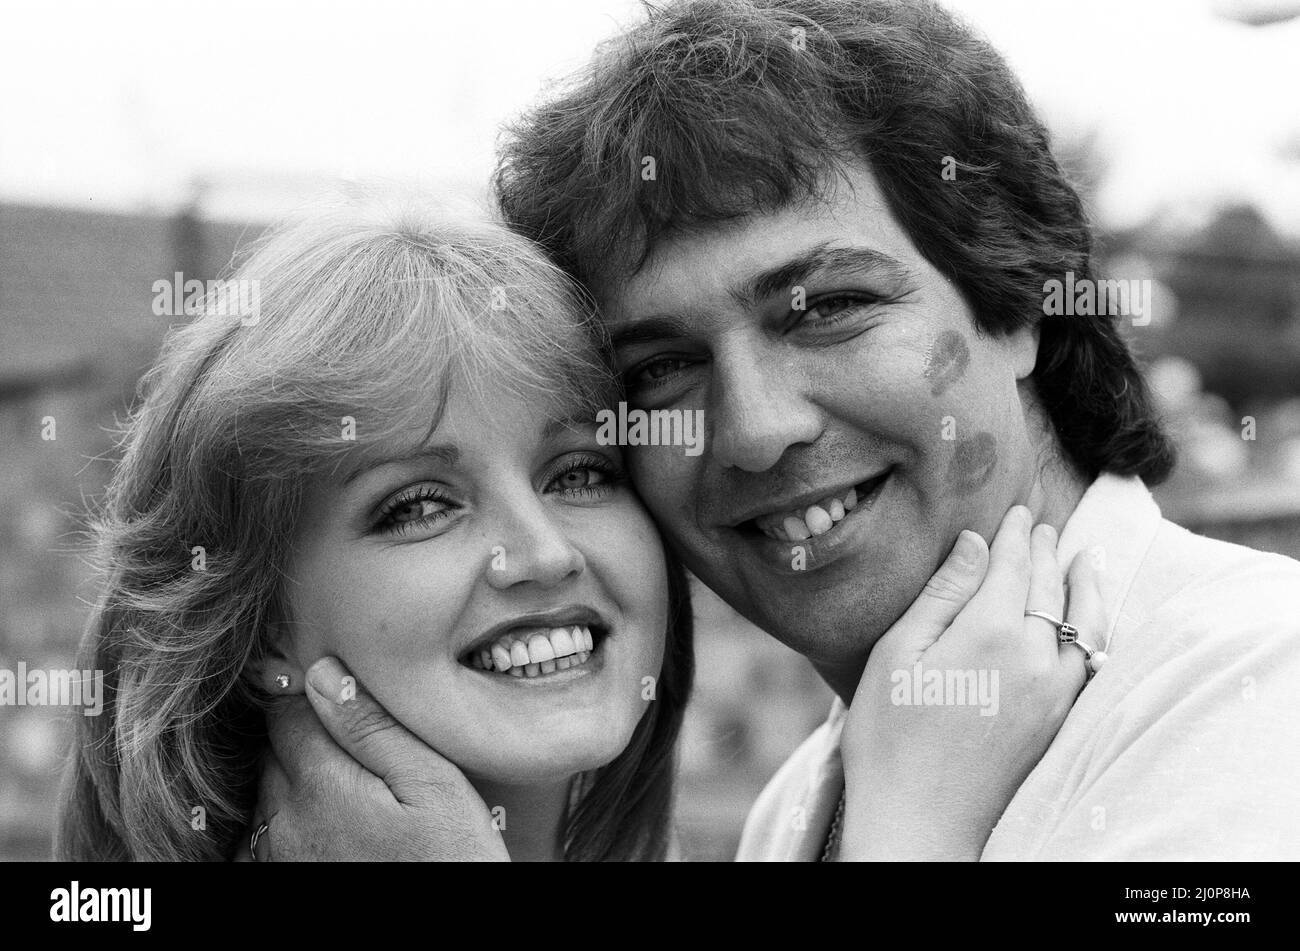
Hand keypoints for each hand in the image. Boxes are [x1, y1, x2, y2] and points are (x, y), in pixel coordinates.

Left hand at [244, 656, 508, 860]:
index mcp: (320, 783)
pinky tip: (328, 828)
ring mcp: (275, 858)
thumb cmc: (451, 860)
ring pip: (268, 794)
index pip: (287, 712)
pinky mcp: (278, 881)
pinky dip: (287, 824)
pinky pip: (262, 838)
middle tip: (356, 751)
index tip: (344, 700)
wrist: (444, 933)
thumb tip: (322, 671)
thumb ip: (373, 727)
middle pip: (274, 752)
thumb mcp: (433, 784)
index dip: (316, 697)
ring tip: (349, 791)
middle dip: (305, 741)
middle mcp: (284, 821)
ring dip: (296, 783)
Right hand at [839, 505, 1104, 860]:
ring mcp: (1056, 693)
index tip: (1017, 511)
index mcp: (991, 632)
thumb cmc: (890, 738)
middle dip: (1045, 552)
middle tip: (1041, 526)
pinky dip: (1095, 629)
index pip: (1013, 566)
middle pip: (1049, 589)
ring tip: (1085, 559)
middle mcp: (1037, 657)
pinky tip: (1090, 624)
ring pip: (1085, 624)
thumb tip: (976, 544)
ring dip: (1084, 586)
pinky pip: (1092, 661)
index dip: (1015, 535)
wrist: (920, 822)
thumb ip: (943, 595)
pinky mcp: (1059, 723)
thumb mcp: (899, 655)